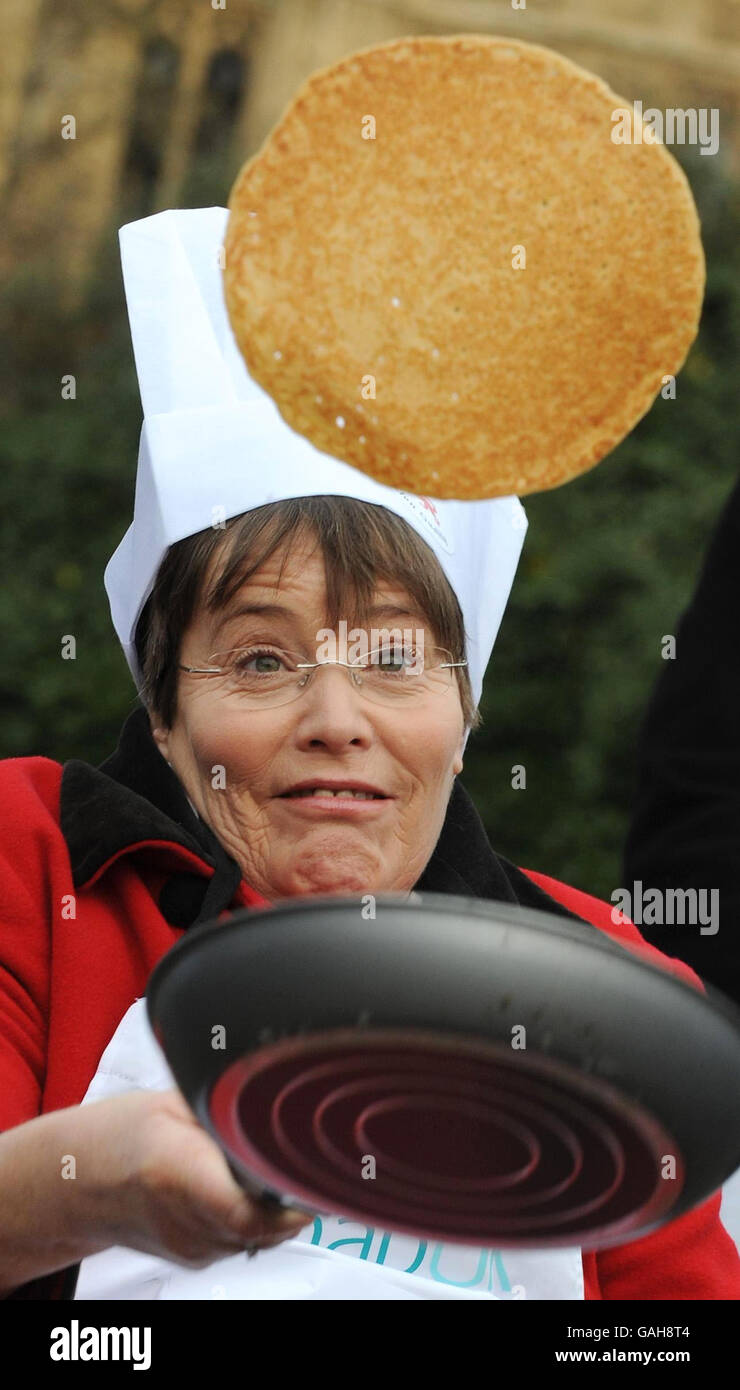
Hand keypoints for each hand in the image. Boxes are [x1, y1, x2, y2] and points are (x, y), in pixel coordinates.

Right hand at [69, 1087, 312, 1267]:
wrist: (75, 1180)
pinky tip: (243, 1188)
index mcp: (175, 1172)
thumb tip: (276, 1111)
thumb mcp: (175, 1104)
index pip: (244, 1213)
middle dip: (288, 1199)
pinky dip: (255, 1220)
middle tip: (295, 1163)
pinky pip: (244, 1243)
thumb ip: (226, 1112)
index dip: (288, 1204)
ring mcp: (187, 1247)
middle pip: (261, 1228)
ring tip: (264, 1170)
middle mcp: (181, 1221)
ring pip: (258, 1239)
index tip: (308, 1179)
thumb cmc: (120, 1135)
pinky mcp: (192, 1258)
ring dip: (274, 1210)